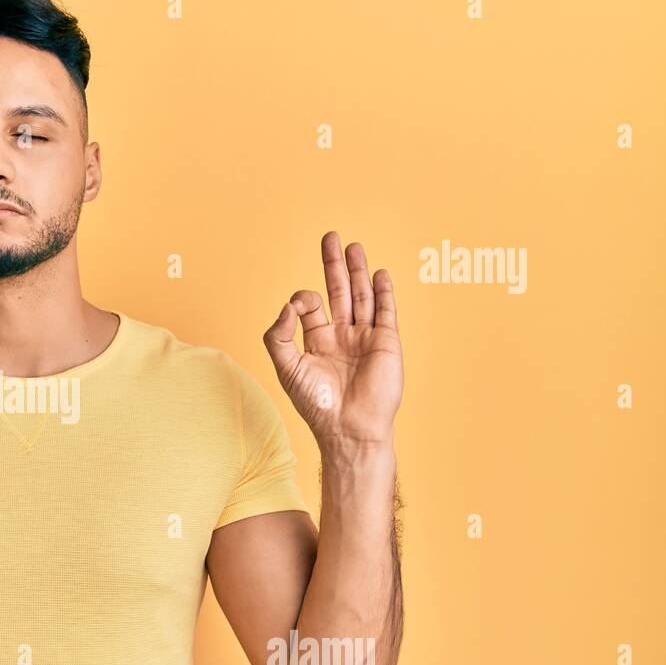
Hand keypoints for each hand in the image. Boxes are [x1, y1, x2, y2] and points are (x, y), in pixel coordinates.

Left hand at [262, 231, 402, 447]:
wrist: (349, 427)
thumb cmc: (316, 404)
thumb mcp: (287, 368)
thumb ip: (279, 335)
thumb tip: (287, 306)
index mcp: (316, 341)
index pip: (309, 306)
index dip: (301, 299)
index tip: (297, 308)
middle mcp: (341, 335)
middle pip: (337, 291)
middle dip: (333, 265)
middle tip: (330, 237)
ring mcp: (364, 337)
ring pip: (361, 296)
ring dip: (357, 271)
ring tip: (353, 247)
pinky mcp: (386, 342)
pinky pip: (385, 312)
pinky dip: (383, 292)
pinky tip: (379, 274)